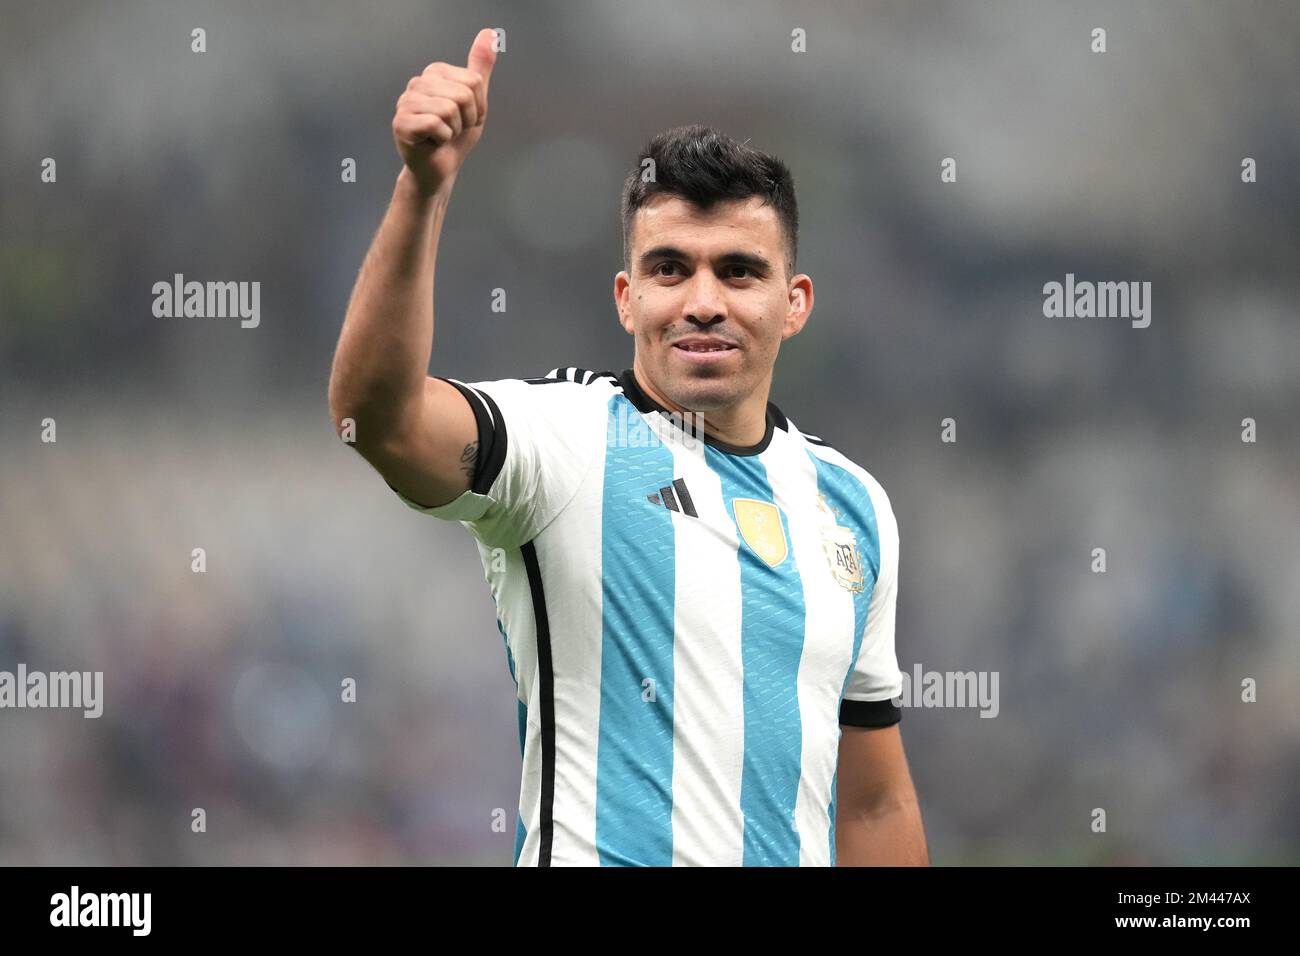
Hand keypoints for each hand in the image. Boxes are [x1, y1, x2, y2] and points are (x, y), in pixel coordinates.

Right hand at [392, 28, 496, 195]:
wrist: (440, 168)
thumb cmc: (455, 137)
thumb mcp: (476, 101)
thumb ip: (480, 68)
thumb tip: (489, 33)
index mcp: (435, 73)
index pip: (473, 81)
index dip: (477, 107)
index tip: (464, 118)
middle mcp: (418, 82)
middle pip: (463, 94)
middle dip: (466, 119)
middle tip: (453, 129)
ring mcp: (406, 101)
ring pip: (449, 109)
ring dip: (453, 130)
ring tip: (442, 135)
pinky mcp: (401, 122)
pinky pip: (435, 124)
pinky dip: (442, 139)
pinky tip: (432, 142)